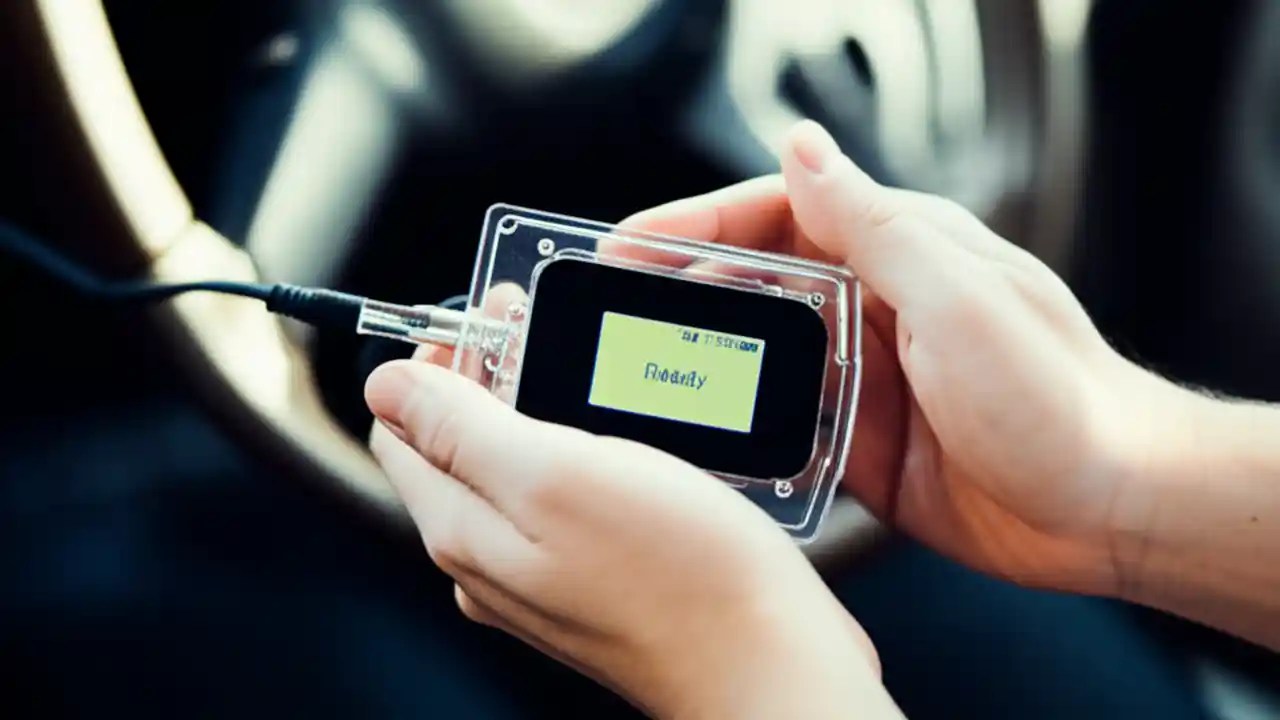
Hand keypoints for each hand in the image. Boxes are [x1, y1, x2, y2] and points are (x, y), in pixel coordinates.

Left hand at [365, 347, 894, 717]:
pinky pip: (560, 500)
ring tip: (581, 367)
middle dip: (483, 374)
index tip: (491, 314)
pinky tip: (621, 431)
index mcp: (463, 530)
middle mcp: (490, 560)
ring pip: (508, 471)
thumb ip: (460, 429)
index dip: (433, 359)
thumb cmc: (677, 572)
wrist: (767, 658)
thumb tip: (386, 384)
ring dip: (530, 406)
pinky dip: (575, 448)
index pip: (401, 429)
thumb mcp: (554, 474)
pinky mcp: (595, 579)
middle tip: (537, 326)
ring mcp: (541, 575)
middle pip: (451, 448)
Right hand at [622, 120, 1165, 596]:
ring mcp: (870, 374)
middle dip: (680, 289)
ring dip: (705, 356)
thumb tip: (801, 146)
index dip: (694, 224)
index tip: (628, 245)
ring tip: (641, 375)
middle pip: (755, 280)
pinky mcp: (867, 440)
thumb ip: (872, 224)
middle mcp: (878, 305)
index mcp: (900, 250)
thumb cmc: (1057, 398)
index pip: (775, 214)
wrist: (1111, 509)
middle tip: (613, 315)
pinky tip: (705, 436)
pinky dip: (743, 423)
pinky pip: (786, 422)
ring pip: (762, 351)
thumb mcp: (955, 296)